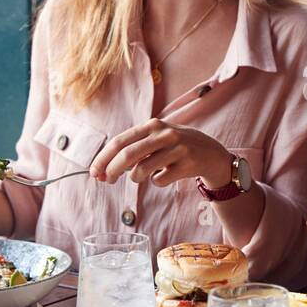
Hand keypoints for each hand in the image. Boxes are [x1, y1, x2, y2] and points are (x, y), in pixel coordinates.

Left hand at [91, 119, 232, 187]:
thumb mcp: (158, 138)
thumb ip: (134, 149)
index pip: (120, 141)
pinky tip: (165, 175)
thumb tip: (104, 169)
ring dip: (136, 178)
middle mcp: (165, 134)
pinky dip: (156, 182)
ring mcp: (177, 149)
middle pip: (128, 155)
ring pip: (142, 170)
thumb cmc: (178, 146)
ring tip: (141, 176)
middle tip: (107, 181)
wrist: (212, 154)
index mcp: (153, 125)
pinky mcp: (187, 165)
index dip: (104, 158)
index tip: (94, 171)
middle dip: (112, 170)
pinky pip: (159, 180)